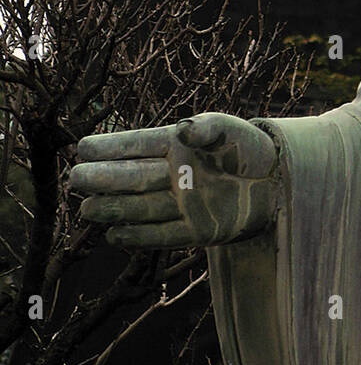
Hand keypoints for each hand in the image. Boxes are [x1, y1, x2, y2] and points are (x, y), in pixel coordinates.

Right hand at [70, 113, 280, 249]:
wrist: (280, 180)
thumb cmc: (249, 147)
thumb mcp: (230, 130)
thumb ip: (207, 128)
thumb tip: (184, 129)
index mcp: (176, 145)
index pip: (137, 145)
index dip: (110, 147)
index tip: (81, 148)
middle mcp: (174, 175)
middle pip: (133, 178)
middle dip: (104, 179)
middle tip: (76, 179)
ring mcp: (184, 204)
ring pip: (141, 208)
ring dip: (114, 209)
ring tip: (87, 209)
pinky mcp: (197, 230)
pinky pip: (162, 235)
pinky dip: (138, 236)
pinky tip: (113, 234)